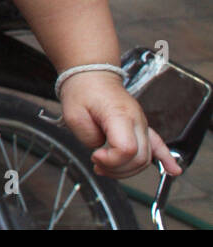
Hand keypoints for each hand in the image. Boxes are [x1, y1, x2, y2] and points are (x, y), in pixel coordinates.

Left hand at [59, 70, 182, 177]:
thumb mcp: (73, 114)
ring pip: (146, 158)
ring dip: (127, 169)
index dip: (110, 160)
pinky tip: (173, 171)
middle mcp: (137, 120)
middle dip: (117, 168)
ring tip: (106, 166)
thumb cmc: (83, 91)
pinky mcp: (142, 127)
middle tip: (97, 163)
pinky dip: (166, 159)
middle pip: (139, 158)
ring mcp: (142, 124)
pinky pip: (159, 145)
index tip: (95, 156)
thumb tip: (101, 149)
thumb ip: (88, 136)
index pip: (127, 149)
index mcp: (119, 114)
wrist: (92, 76)